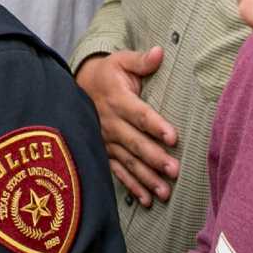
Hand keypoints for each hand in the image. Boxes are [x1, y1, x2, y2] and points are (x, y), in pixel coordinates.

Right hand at [76, 48, 180, 204]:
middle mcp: (110, 123)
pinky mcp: (104, 152)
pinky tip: (147, 201)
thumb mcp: (120, 61)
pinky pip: (117, 172)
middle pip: (135, 142)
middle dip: (154, 157)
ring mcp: (106, 141)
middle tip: (174, 171)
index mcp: (117, 99)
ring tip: (165, 192)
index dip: (155, 125)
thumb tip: (159, 52)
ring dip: (146, 178)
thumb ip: (140, 60)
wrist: (78, 87)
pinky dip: (132, 187)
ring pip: (128, 162)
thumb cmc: (107, 74)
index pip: (139, 114)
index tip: (173, 137)